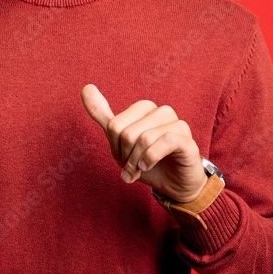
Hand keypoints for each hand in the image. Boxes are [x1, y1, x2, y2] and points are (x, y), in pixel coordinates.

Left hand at [80, 84, 205, 201]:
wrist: (174, 185)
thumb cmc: (148, 162)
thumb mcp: (120, 141)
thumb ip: (103, 115)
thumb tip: (85, 88)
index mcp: (145, 108)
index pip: (114, 125)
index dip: (115, 147)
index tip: (124, 157)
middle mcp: (162, 111)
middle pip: (126, 132)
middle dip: (125, 156)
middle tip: (133, 167)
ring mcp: (177, 124)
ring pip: (144, 138)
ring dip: (136, 161)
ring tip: (140, 170)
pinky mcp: (187, 139)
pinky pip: (165, 142)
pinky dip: (150, 159)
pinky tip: (148, 167)